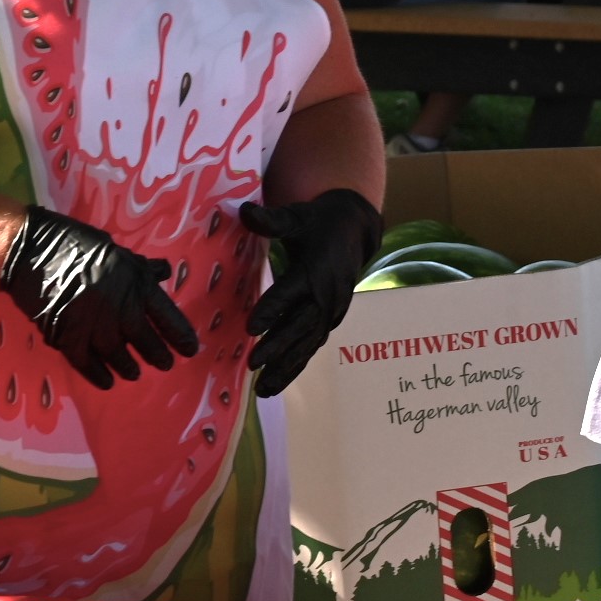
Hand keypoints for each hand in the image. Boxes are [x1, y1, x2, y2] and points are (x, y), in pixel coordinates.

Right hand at [0, 206, 199, 390]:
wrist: (30, 251)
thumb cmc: (77, 245)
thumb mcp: (117, 252)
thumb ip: (141, 269)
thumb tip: (165, 273)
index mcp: (135, 284)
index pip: (167, 316)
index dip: (180, 335)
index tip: (190, 349)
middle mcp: (119, 308)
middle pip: (145, 340)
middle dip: (157, 354)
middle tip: (166, 364)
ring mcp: (92, 326)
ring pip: (117, 355)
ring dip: (128, 366)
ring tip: (135, 373)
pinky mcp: (66, 337)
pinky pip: (86, 364)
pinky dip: (98, 375)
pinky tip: (107, 382)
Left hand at [239, 189, 385, 394]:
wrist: (355, 230)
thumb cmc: (319, 221)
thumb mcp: (297, 216)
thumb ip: (272, 220)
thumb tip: (245, 211)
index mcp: (317, 269)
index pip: (292, 291)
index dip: (273, 309)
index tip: (252, 327)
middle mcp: (327, 294)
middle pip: (300, 324)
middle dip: (278, 346)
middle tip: (254, 363)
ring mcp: (332, 310)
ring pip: (308, 343)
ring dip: (286, 366)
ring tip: (264, 389)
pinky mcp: (330, 319)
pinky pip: (312, 346)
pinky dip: (295, 366)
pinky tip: (276, 383)